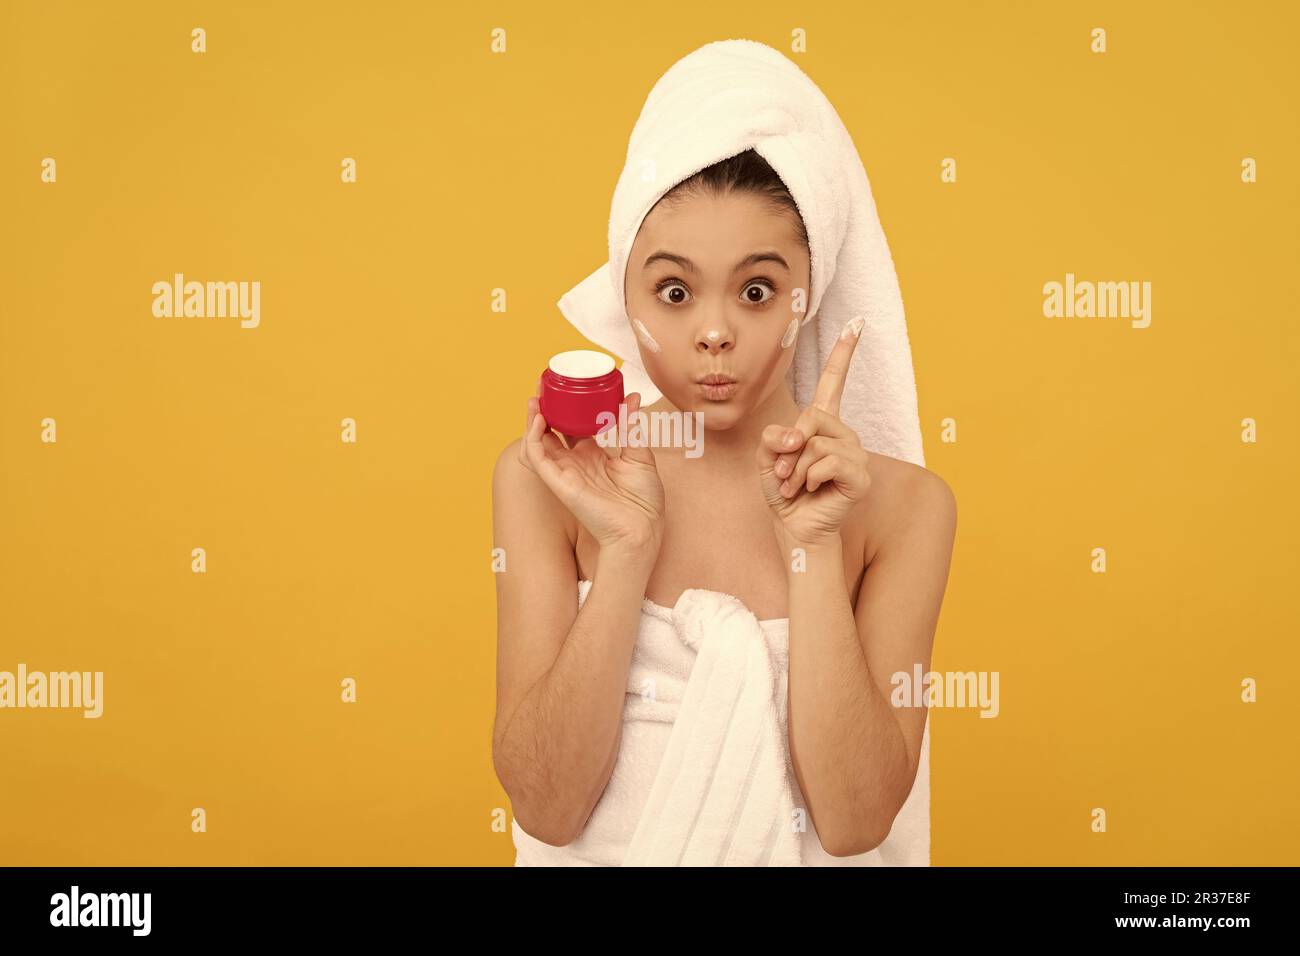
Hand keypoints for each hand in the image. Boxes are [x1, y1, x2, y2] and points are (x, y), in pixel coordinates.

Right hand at [519, 382, 665, 553]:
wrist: (641, 529)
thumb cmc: (643, 501)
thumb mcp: (640, 455)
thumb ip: (631, 427)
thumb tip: (632, 397)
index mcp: (593, 457)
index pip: (572, 428)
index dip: (566, 409)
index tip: (567, 388)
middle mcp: (575, 464)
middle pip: (551, 432)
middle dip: (546, 409)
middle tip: (546, 385)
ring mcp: (564, 473)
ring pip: (538, 442)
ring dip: (533, 419)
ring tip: (535, 397)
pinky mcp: (558, 483)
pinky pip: (537, 458)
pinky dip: (533, 437)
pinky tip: (539, 418)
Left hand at [757, 318, 872, 545]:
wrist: (795, 530)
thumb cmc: (784, 494)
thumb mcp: (766, 460)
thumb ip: (773, 439)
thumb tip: (795, 434)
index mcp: (823, 425)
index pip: (833, 382)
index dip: (843, 353)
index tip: (856, 324)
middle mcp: (844, 434)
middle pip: (812, 415)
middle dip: (789, 445)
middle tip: (783, 472)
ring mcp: (856, 454)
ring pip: (816, 441)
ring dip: (795, 467)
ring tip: (795, 485)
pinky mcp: (860, 475)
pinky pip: (828, 461)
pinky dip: (809, 477)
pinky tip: (810, 490)